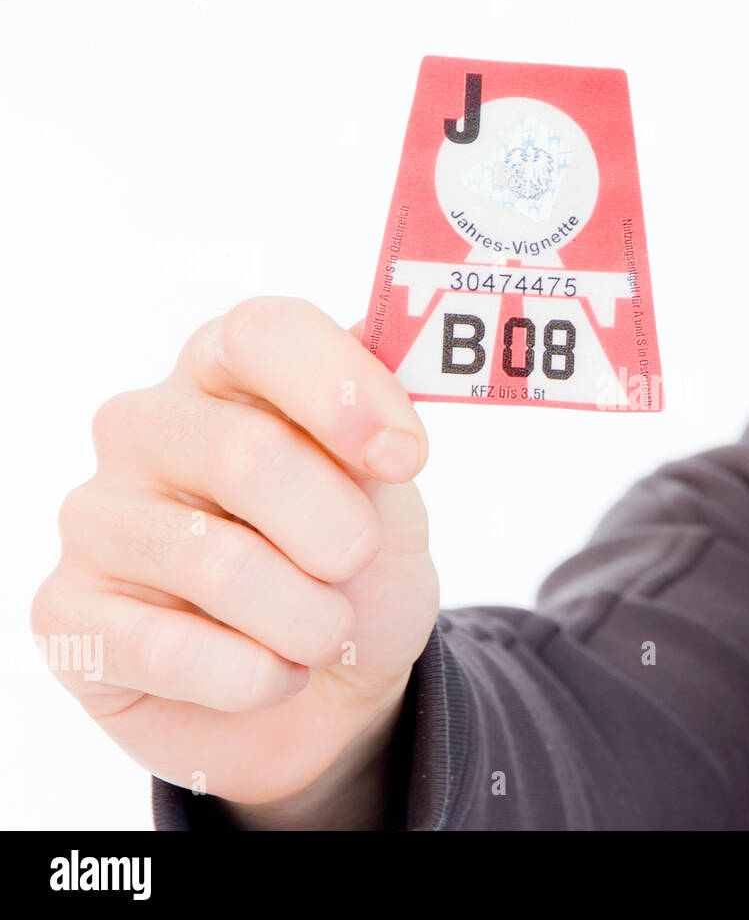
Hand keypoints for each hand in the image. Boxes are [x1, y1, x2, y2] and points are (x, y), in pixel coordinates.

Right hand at [31, 297, 438, 825]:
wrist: (332, 693)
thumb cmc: (357, 572)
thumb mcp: (392, 493)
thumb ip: (385, 416)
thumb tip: (400, 333)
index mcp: (226, 372)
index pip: (265, 334)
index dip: (344, 392)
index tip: (404, 458)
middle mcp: (145, 427)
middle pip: (247, 454)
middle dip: (340, 536)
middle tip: (354, 567)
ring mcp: (96, 517)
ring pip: (219, 565)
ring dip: (308, 620)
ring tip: (317, 630)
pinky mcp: (67, 615)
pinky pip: (172, 651)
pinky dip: (257, 678)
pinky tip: (265, 673)